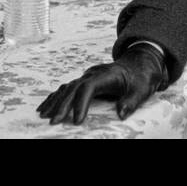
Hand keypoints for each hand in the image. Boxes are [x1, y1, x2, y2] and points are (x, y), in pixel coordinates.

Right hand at [37, 45, 167, 124]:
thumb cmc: (142, 79)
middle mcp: (93, 74)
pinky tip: (45, 107)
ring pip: (66, 88)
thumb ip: (131, 102)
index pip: (88, 88)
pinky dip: (55, 98)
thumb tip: (121, 114)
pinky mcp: (85, 81)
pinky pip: (66, 89)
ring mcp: (87, 76)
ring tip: (43, 115)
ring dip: (54, 101)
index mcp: (106, 75)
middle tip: (54, 122)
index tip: (76, 121)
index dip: (81, 103)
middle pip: (73, 88)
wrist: (141, 63)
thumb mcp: (142, 91)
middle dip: (62, 105)